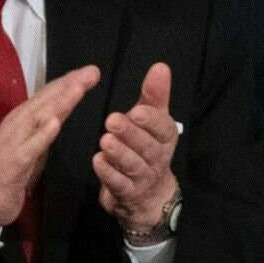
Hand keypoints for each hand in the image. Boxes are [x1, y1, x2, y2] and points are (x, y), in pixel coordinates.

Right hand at [0, 65, 100, 234]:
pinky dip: (42, 135)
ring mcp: (13, 143)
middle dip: (69, 85)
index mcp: (22, 121)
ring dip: (59, 103)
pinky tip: (55, 123)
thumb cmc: (5, 175)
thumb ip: (43, 132)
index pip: (47, 97)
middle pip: (45, 101)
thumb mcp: (30, 149)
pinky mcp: (13, 163)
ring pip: (39, 118)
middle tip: (91, 72)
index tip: (90, 72)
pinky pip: (30, 147)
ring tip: (78, 88)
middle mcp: (17, 125)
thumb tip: (60, 116)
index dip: (69, 83)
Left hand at [94, 62, 179, 233]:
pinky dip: (108, 173)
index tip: (137, 110)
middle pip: (146, 146)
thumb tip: (160, 67)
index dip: (151, 120)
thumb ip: (155, 95)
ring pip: (132, 165)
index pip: (163, 128)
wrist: (148, 195)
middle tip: (112, 120)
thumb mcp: (153, 120)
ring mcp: (143, 178)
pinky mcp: (127, 194)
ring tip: (104, 140)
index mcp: (166, 137)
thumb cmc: (147, 148)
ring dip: (118, 153)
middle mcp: (158, 158)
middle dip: (130, 133)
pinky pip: (119, 184)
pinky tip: (97, 161)